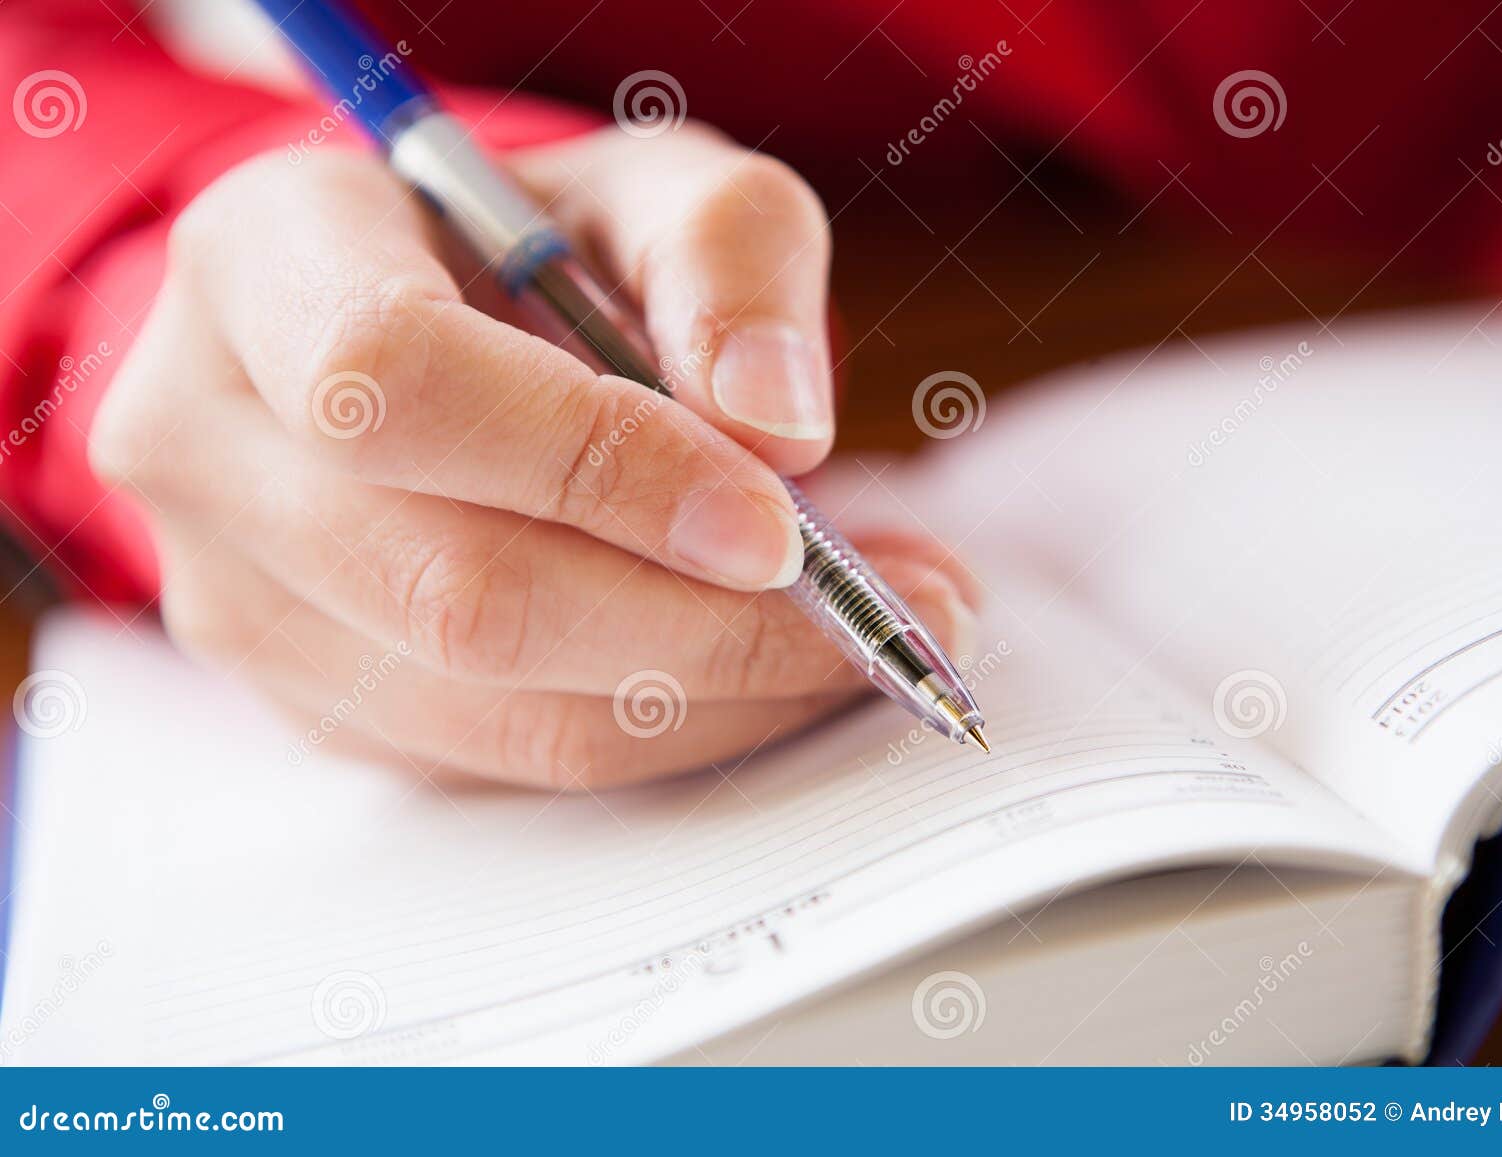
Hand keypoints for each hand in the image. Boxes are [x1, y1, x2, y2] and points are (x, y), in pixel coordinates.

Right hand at [90, 124, 978, 789]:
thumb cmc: (533, 247)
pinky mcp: (311, 699)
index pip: (399, 384)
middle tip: (882, 611)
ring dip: (714, 696)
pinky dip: (666, 733)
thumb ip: (726, 260)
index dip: (596, 467)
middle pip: (456, 590)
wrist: (416, 324)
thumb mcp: (649, 188)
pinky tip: (757, 672)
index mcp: (262, 261)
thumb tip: (777, 436)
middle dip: (704, 625)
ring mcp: (240, 595)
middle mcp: (209, 439)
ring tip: (856, 640)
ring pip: (493, 711)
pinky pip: (507, 763)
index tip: (777, 523)